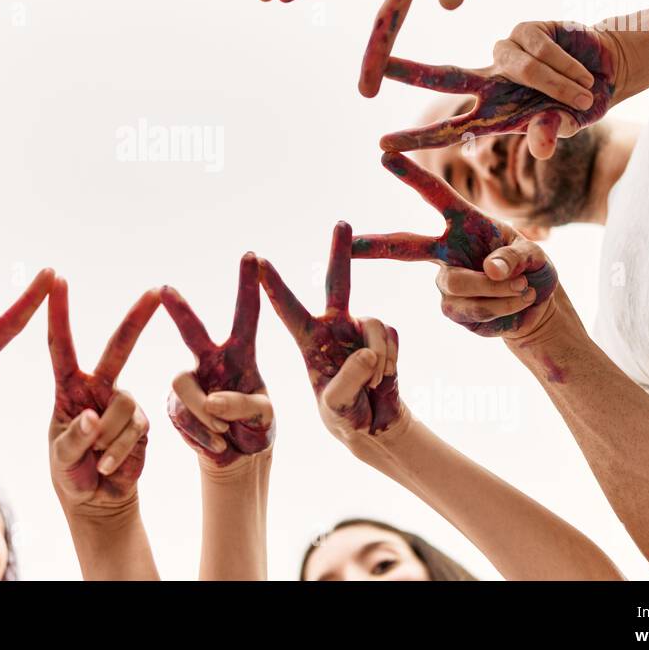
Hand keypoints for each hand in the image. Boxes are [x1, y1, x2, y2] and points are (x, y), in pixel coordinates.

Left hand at [48, 279, 158, 511]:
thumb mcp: (60, 459)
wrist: (98, 499)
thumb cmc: (70, 473)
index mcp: (69, 387)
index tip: (58, 280)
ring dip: (106, 438)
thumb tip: (91, 418)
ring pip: (123, 404)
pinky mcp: (142, 423)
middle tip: (156, 291)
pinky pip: (134, 430)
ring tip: (94, 460)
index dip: (59, 314)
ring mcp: (123, 404)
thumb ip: (72, 440)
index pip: (61, 347)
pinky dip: (118, 452)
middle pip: (118, 347)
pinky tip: (108, 467)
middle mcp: (99, 388)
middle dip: (137, 318)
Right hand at [162, 253, 273, 466]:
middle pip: (192, 331)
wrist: (237, 460)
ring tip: (226, 434)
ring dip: (207, 413)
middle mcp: (210, 361)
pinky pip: (182, 416)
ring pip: (183, 384)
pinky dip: (203, 435)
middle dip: (179, 310)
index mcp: (240, 355)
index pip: (245, 315)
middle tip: (165, 288)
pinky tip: (219, 445)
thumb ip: (243, 404)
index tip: (252, 255)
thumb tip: (212, 399)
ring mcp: (190, 383)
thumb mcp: (263, 416)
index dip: (248, 285)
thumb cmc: (256, 428)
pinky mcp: (174, 407)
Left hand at [258, 222, 401, 436]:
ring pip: (373, 324)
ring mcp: (360, 329)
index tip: (257, 258)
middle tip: (342, 222)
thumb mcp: (336, 406)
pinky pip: (390, 336)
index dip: (273, 285)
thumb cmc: (343, 416)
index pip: (287, 308)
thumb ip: (348, 381)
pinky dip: (390, 360)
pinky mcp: (384, 337)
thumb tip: (367, 352)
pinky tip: (383, 378)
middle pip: (338, 282)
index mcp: (308, 340)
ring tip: (371, 384)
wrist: (374, 426)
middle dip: (341, 252)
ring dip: (377, 358)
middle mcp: (334, 327)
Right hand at [352, 153, 556, 335]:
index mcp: (464, 223)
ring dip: (496, 289)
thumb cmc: (533, 270)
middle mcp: (447, 250)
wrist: (537, 310)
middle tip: (349, 244)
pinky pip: (470, 309)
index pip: (434, 194)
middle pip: (405, 246)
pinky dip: (500, 308)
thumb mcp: (535, 256)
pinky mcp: (452, 309)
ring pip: (457, 284)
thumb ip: (515, 256)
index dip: (411, 175)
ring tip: (523, 289)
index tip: (385, 155)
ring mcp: (446, 281)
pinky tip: (514, 305)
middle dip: (375, 245)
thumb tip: (491, 269)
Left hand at [379, 22, 617, 158]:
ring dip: (554, 83)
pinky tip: (580, 72)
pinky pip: (539, 48)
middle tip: (381, 67)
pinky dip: (563, 64)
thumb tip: (541, 145)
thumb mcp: (567, 125)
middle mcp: (489, 82)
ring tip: (581, 94)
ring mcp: (505, 54)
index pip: (446, 128)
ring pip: (518, 68)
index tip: (382, 146)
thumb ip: (551, 132)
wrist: (607, 71)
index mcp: (490, 114)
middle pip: (444, 76)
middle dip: (412, 72)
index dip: (416, 137)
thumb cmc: (579, 105)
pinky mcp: (525, 30)